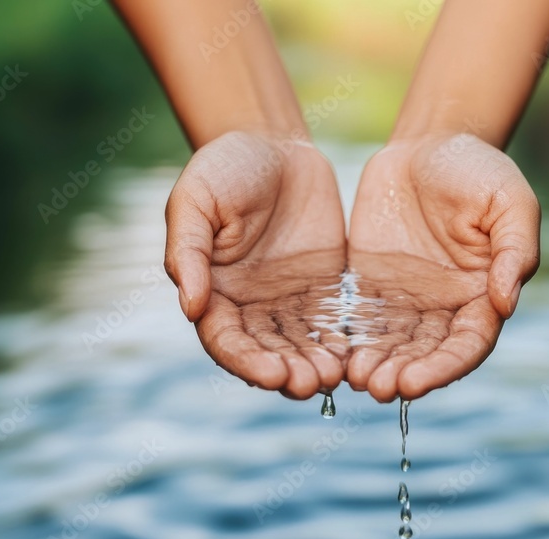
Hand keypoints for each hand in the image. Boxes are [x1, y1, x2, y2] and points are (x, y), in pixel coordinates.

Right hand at [164, 131, 346, 398]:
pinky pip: (335, 321)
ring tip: (336, 378)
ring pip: (302, 345)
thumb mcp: (196, 200)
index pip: (227, 341)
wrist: (273, 143)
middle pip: (267, 352)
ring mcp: (289, 301)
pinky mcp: (325, 289)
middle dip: (288, 372)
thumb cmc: (223, 167)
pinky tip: (360, 355)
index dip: (247, 362)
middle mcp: (251, 306)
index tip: (272, 375)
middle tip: (312, 384)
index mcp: (214, 292)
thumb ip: (189, 250)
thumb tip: (190, 306)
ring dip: (316, 365)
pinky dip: (344, 342)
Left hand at [346, 133, 539, 401]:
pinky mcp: (369, 285)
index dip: (443, 368)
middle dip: (403, 375)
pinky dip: (348, 340)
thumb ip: (513, 250)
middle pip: (425, 354)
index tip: (415, 383)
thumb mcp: (509, 200)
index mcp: (481, 295)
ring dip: (375, 366)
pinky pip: (357, 319)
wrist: (429, 142)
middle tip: (378, 388)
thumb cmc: (478, 169)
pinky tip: (332, 353)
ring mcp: (404, 299)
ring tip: (356, 379)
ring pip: (390, 345)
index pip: (466, 345)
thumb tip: (505, 303)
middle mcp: (443, 307)